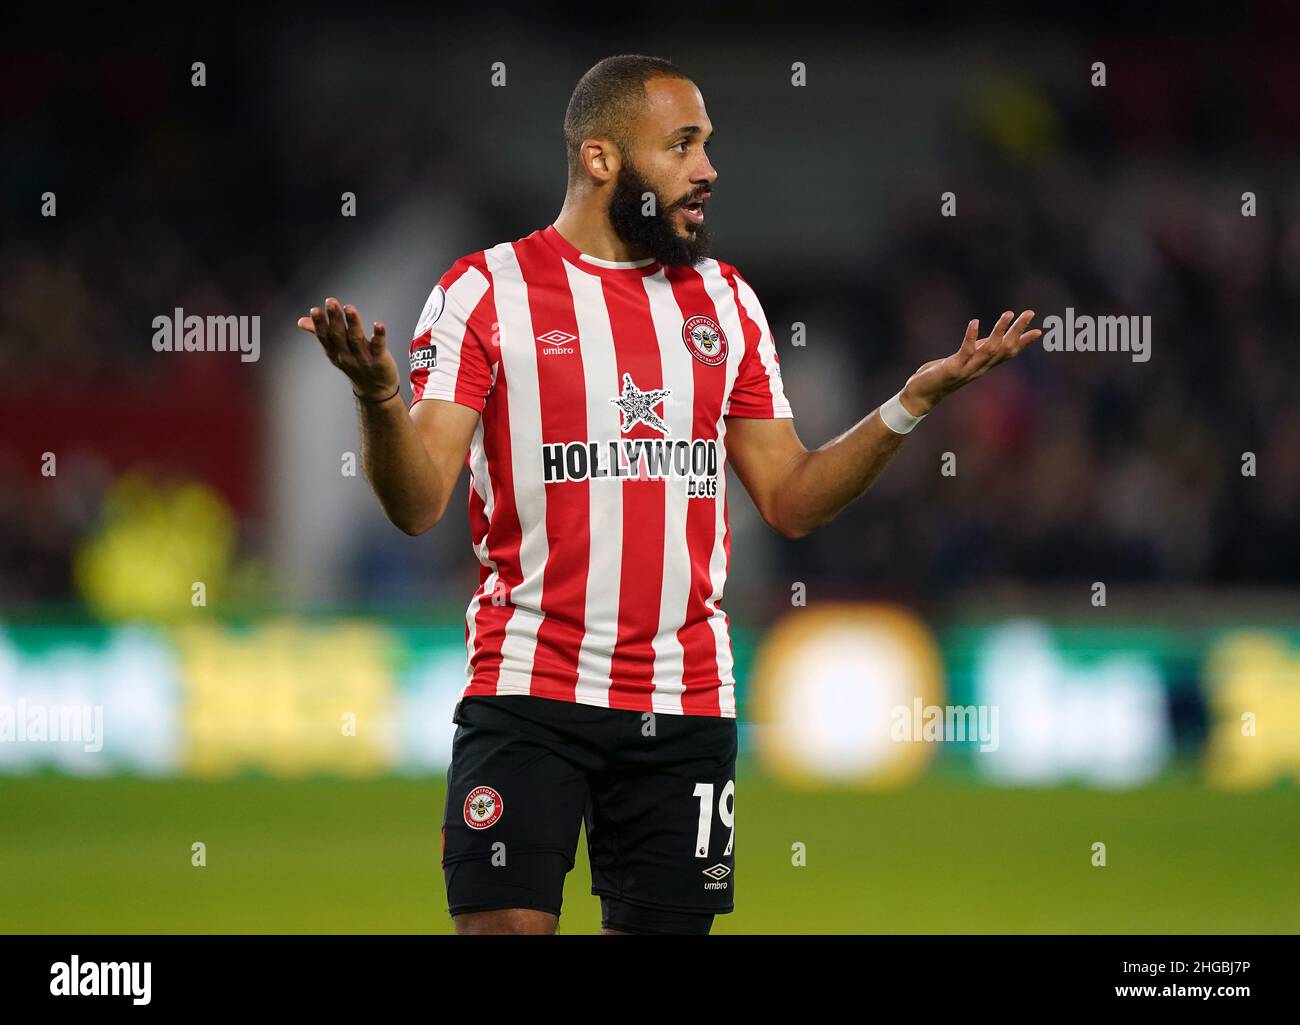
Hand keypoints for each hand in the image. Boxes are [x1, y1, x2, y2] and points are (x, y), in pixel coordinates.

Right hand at [297, 297, 400, 400]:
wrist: (375, 390)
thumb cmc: (354, 365)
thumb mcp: (334, 351)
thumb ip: (320, 334)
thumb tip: (301, 322)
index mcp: (334, 352)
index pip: (324, 336)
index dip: (319, 324)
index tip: (314, 310)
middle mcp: (346, 355)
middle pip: (339, 335)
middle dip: (334, 318)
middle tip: (331, 301)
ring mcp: (362, 358)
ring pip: (356, 339)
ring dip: (353, 323)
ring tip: (349, 308)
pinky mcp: (379, 360)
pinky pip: (379, 347)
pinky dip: (378, 336)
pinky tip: (378, 325)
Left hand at [900, 310, 1040, 415]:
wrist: (921, 395)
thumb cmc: (940, 376)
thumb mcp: (963, 360)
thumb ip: (978, 350)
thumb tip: (994, 339)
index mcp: (983, 366)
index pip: (1008, 354)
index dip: (1023, 343)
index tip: (1039, 331)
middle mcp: (979, 368)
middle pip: (1004, 349)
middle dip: (1017, 331)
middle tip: (1030, 313)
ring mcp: (967, 369)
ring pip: (989, 350)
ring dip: (1000, 331)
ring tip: (1008, 313)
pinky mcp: (952, 369)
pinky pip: (965, 351)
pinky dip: (971, 337)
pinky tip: (975, 322)